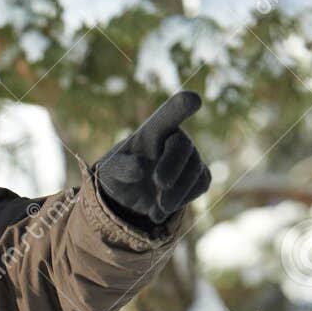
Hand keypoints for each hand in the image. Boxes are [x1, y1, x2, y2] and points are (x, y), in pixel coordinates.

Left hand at [93, 92, 210, 231]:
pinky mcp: (199, 174)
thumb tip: (140, 169)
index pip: (168, 114)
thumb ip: (121, 167)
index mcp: (153, 130)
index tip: (194, 100)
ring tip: (156, 210)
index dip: (181, 106)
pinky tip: (161, 209)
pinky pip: (201, 184)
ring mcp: (190, 156)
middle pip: (182, 147)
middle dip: (172, 167)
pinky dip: (183, 201)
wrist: (130, 193)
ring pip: (195, 170)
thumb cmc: (119, 173)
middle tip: (158, 184)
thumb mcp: (109, 171)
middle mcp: (175, 138)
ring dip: (176, 193)